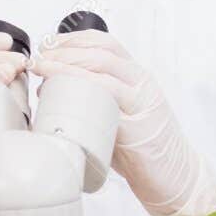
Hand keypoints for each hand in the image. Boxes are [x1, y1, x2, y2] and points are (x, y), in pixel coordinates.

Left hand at [33, 30, 215, 215]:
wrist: (176, 176)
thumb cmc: (143, 149)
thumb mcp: (121, 114)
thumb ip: (97, 99)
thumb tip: (53, 91)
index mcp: (138, 78)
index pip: (106, 44)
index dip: (74, 39)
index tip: (48, 44)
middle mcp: (142, 85)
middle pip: (103, 52)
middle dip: (66, 50)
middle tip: (39, 58)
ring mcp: (142, 104)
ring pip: (105, 72)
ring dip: (68, 66)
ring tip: (43, 70)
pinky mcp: (137, 129)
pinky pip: (108, 104)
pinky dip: (83, 94)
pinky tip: (62, 100)